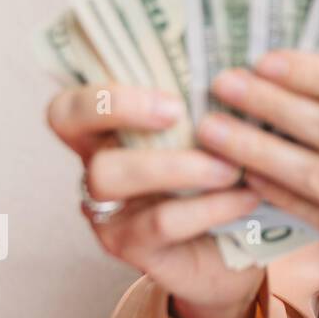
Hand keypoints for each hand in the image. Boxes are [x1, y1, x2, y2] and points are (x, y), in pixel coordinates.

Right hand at [46, 82, 266, 317]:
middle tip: (193, 120)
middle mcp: (98, 165)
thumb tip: (241, 67)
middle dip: (128, 112)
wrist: (240, 250)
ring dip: (178, 166)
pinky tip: (247, 197)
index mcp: (112, 130)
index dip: (105, 94)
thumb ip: (212, 104)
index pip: (71, 103)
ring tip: (232, 168)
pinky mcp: (132, 248)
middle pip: (75, 129)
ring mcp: (108, 210)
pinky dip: (210, 206)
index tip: (172, 101)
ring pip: (112, 176)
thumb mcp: (218, 136)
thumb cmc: (227, 176)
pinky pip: (161, 221)